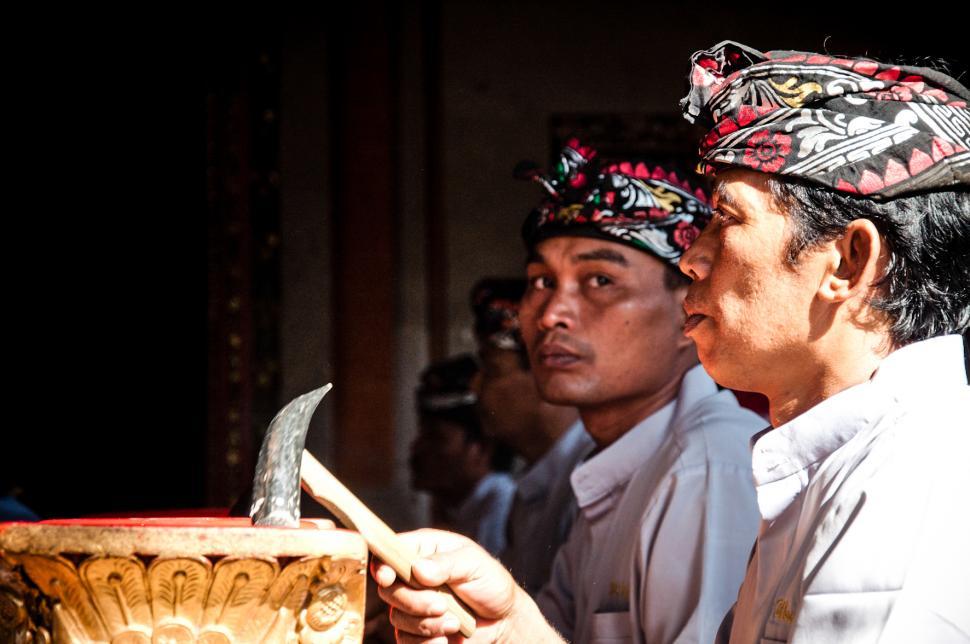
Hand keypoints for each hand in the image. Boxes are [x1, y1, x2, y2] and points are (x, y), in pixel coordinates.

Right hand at [370, 529, 559, 643]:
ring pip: (397, 617)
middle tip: (441, 605)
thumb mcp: (474, 564)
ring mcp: (412, 605)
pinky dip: (427, 642)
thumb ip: (446, 563)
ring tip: (455, 622)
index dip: (383, 564)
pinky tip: (448, 638)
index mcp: (423, 551)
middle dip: (414, 601)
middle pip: (388, 589)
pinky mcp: (416, 632)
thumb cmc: (490, 583)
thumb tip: (418, 568)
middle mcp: (412, 577)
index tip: (388, 577)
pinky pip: (406, 641)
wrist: (503, 620)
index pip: (389, 552)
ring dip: (427, 623)